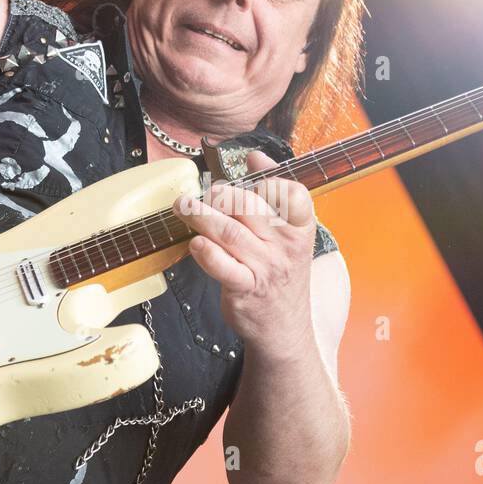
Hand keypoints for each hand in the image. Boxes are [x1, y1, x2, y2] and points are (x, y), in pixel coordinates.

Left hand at [172, 149, 316, 356]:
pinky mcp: (245, 289)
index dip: (267, 179)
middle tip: (202, 194)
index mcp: (300, 227)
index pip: (291, 193)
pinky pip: (222, 266)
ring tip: (182, 206)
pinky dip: (205, 252)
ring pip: (229, 232)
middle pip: (249, 207)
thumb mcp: (288, 234)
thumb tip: (254, 156)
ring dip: (200, 215)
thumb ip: (274, 193)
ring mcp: (266, 268)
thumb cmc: (281, 272)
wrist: (285, 327)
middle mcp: (285, 246)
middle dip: (219, 194)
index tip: (245, 176)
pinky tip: (195, 243)